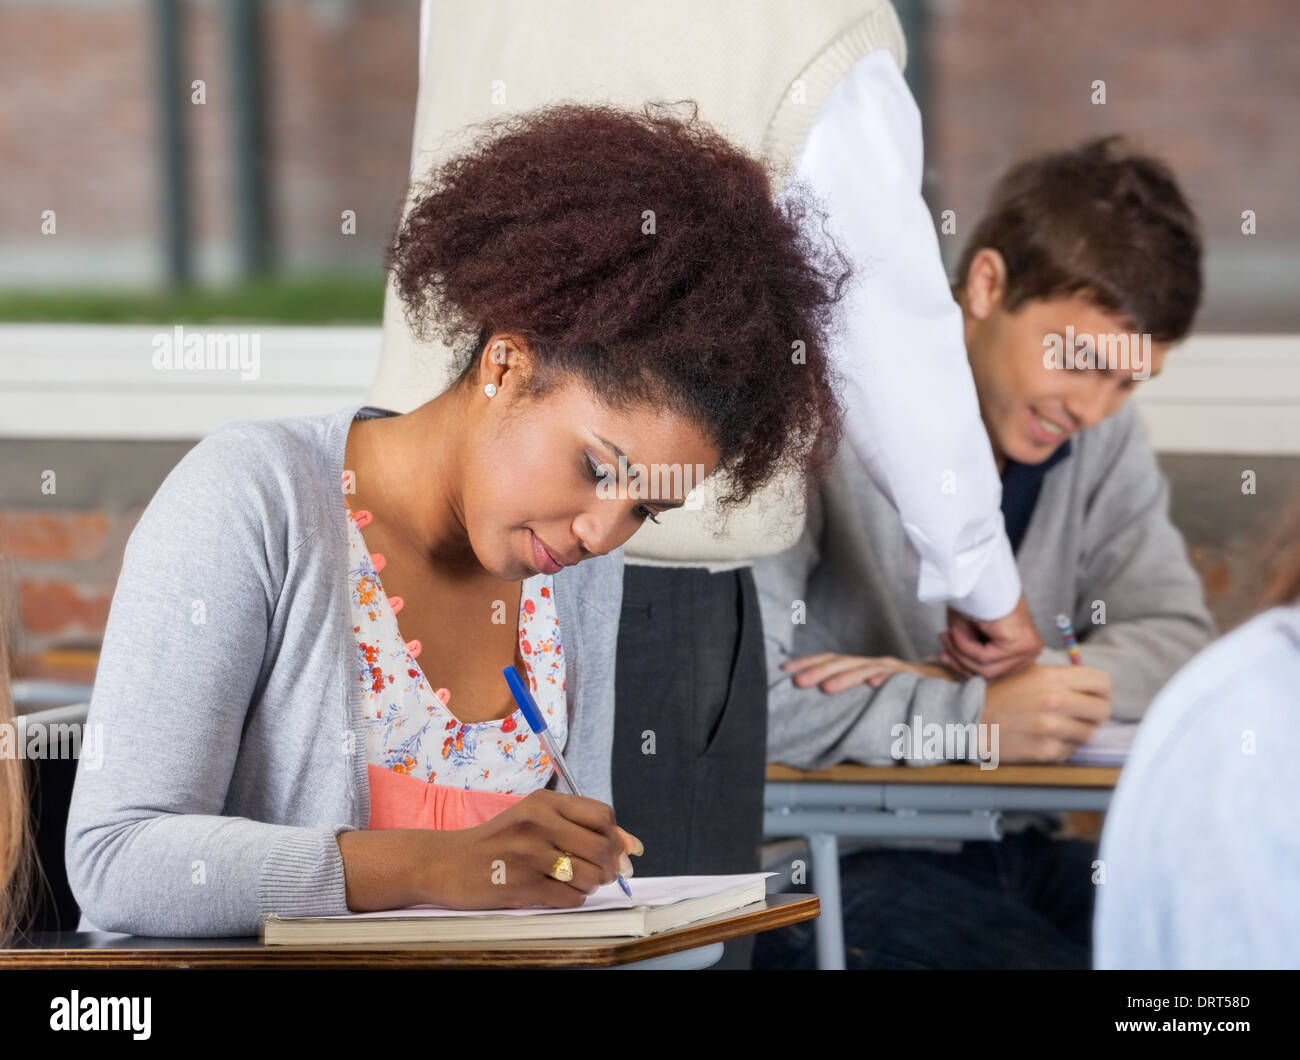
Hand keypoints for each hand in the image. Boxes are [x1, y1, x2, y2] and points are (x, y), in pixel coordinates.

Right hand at [420, 789, 642, 909]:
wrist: (445, 862)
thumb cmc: (496, 841)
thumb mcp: (535, 820)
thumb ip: (581, 827)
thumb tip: (633, 847)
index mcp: (544, 802)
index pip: (602, 814)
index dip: (615, 835)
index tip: (613, 850)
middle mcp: (539, 823)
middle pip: (602, 847)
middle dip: (609, 867)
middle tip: (601, 874)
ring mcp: (530, 855)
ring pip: (589, 876)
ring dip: (591, 885)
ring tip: (575, 882)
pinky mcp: (521, 885)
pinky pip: (569, 898)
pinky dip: (572, 900)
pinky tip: (557, 893)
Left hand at [781, 652, 957, 691]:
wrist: (944, 684)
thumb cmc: (900, 691)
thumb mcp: (869, 692)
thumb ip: (849, 692)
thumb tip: (816, 698)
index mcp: (859, 666)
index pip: (829, 659)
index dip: (807, 662)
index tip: (784, 670)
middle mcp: (873, 663)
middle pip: (841, 662)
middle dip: (817, 672)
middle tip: (798, 682)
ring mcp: (892, 668)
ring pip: (864, 669)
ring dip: (845, 677)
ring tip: (827, 688)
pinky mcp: (911, 677)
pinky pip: (897, 677)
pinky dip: (884, 679)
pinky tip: (873, 684)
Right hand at [939, 594, 1043, 679]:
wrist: (981, 577)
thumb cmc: (977, 598)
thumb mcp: (968, 633)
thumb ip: (966, 654)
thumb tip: (949, 661)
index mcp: (1022, 650)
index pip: (993, 672)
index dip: (964, 666)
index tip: (944, 655)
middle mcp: (1030, 652)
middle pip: (989, 674)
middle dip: (960, 660)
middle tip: (943, 640)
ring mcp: (1028, 649)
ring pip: (986, 669)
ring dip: (961, 651)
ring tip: (949, 632)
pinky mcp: (1022, 644)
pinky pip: (985, 657)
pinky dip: (965, 644)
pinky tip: (958, 629)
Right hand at [978, 664, 1111, 762]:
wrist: (972, 719)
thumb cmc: (1002, 694)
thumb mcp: (1030, 673)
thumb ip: (1062, 677)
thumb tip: (1092, 687)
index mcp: (1053, 678)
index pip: (1102, 683)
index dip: (1102, 691)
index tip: (1095, 697)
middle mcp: (1056, 701)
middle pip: (1103, 710)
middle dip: (1094, 713)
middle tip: (1081, 714)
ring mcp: (1052, 729)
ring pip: (1090, 733)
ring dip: (1079, 731)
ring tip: (1058, 726)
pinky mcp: (1047, 751)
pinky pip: (1071, 750)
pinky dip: (1063, 746)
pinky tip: (1045, 738)